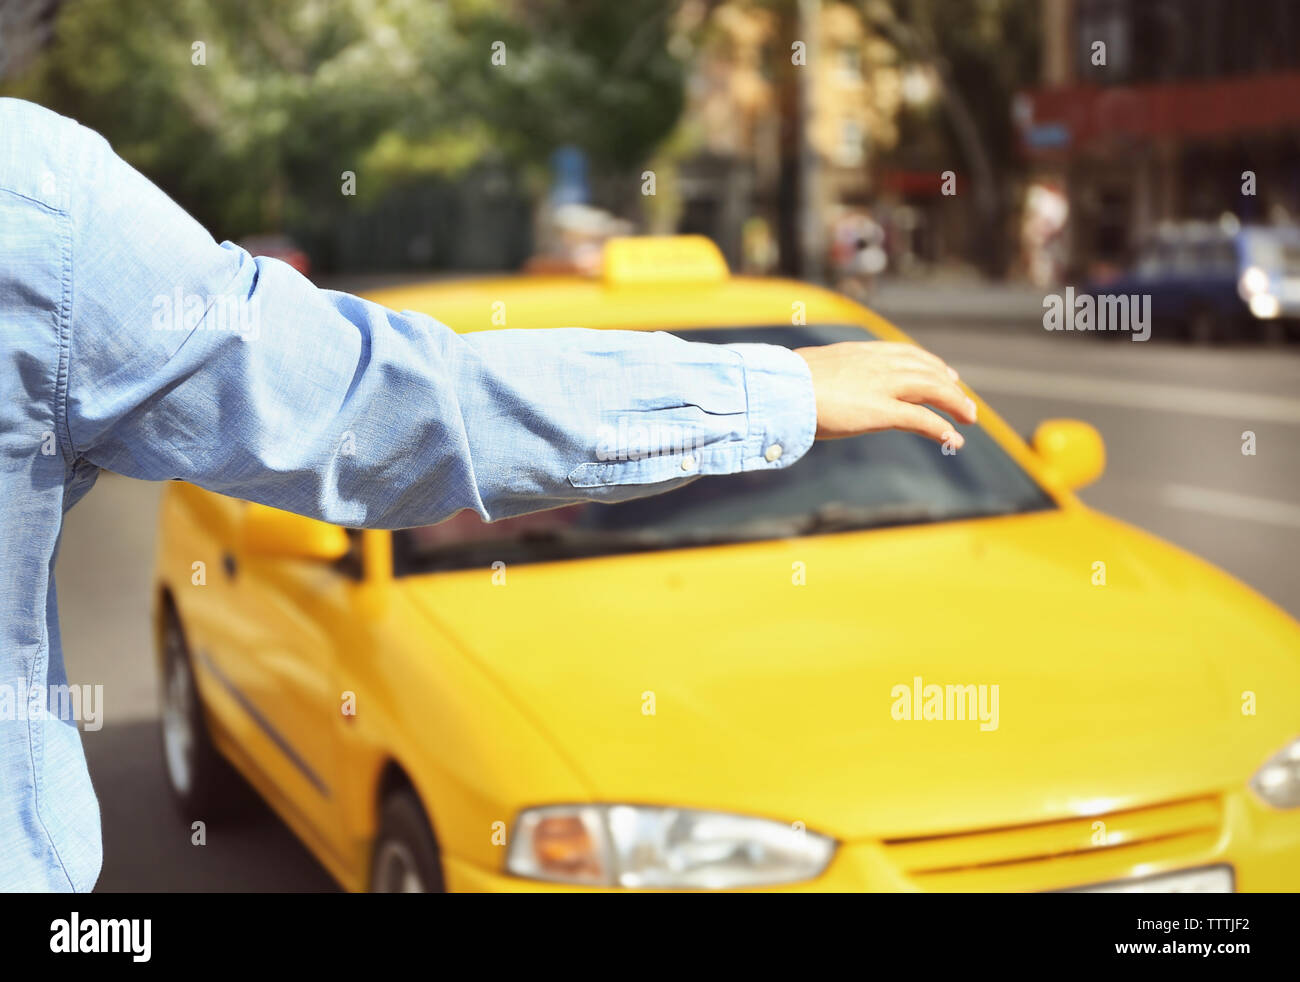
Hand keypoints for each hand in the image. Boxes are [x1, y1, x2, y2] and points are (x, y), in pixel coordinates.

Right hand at [794, 341, 976, 448]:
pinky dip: (942, 428)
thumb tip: (809, 385)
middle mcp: (877, 364)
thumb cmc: (784, 385)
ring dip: (955, 404)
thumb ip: (822, 377)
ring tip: (969, 419)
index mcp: (860, 353)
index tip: (944, 372)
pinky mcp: (882, 411)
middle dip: (950, 385)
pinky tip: (954, 439)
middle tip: (965, 401)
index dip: (929, 363)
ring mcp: (882, 386)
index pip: (905, 353)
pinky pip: (922, 419)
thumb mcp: (809, 372)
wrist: (781, 390)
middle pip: (926, 370)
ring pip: (933, 390)